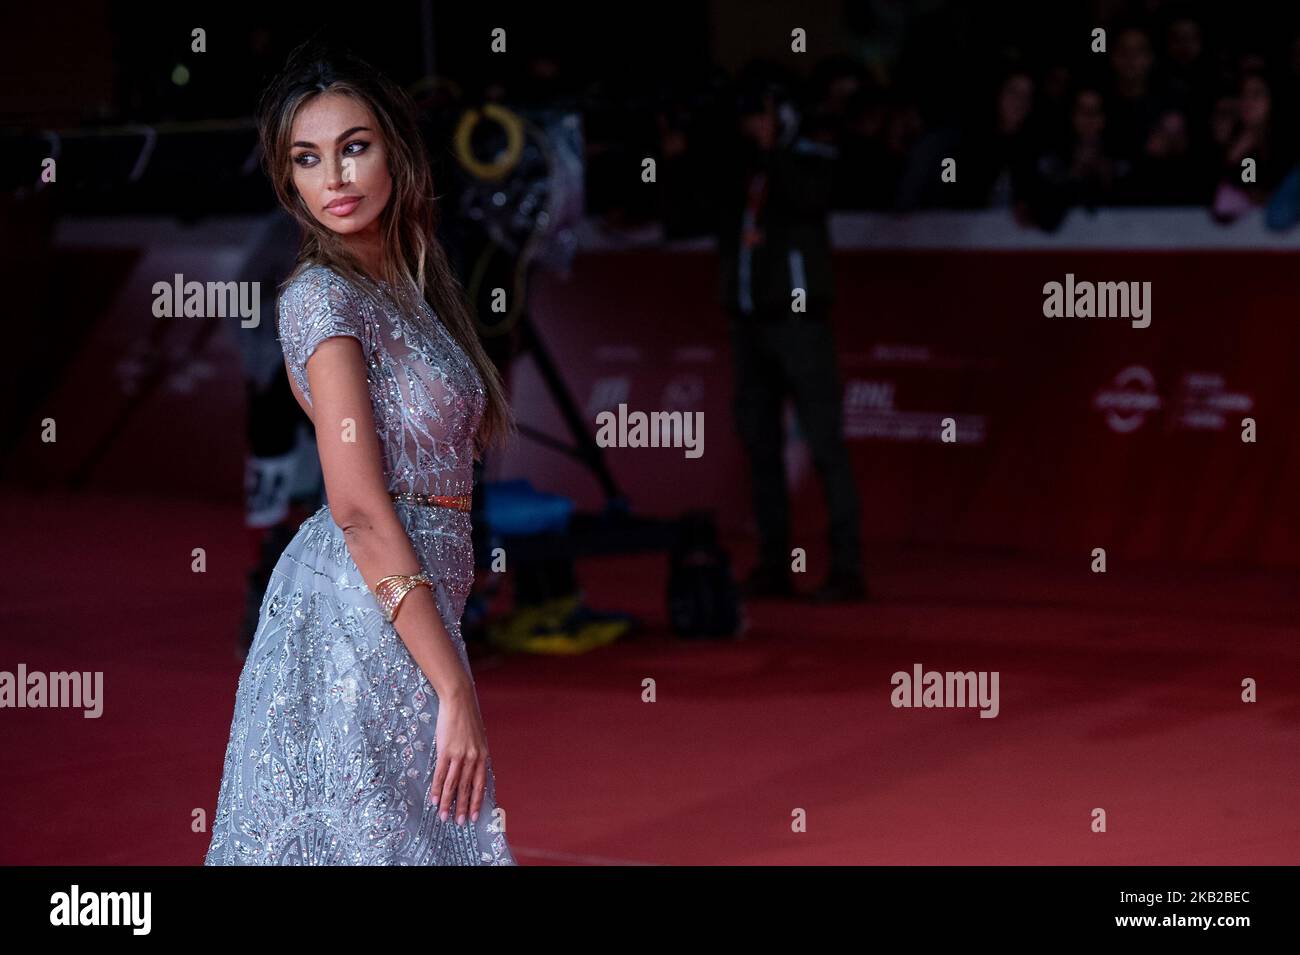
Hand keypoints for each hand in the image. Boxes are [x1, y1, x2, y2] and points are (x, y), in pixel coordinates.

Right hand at [430, 684, 489, 825]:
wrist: (459, 700)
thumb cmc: (467, 718)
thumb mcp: (478, 738)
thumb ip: (476, 755)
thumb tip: (473, 770)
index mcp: (482, 755)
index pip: (480, 784)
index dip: (477, 801)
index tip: (475, 816)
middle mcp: (473, 757)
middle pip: (467, 788)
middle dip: (463, 807)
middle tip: (460, 823)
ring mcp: (459, 755)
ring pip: (454, 785)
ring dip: (448, 803)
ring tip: (444, 816)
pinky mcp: (446, 750)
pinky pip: (442, 774)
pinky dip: (438, 789)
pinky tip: (435, 800)